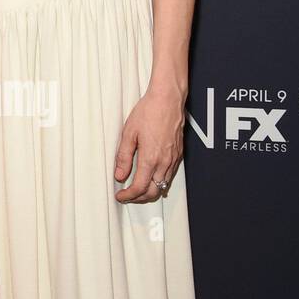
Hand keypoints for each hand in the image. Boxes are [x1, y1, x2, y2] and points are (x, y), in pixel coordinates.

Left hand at [113, 88, 185, 202]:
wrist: (168, 100)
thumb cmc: (148, 112)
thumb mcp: (129, 133)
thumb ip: (124, 157)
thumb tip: (120, 175)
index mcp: (150, 158)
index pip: (139, 188)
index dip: (128, 196)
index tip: (120, 196)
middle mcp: (164, 162)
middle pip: (153, 192)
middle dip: (139, 198)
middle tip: (127, 196)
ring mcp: (173, 159)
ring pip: (163, 185)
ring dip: (149, 191)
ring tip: (136, 188)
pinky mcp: (179, 155)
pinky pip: (169, 176)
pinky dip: (159, 182)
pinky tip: (151, 177)